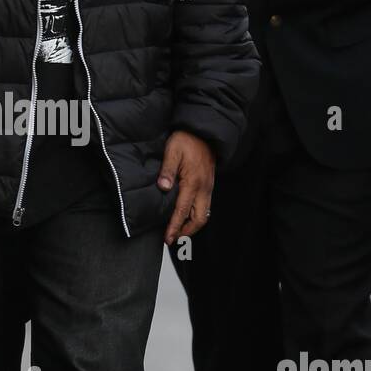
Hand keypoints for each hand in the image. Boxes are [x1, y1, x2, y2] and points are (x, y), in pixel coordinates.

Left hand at [157, 130, 214, 244]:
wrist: (204, 133)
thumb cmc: (187, 140)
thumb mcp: (173, 151)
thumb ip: (167, 170)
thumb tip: (162, 187)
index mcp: (193, 182)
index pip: (182, 211)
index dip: (174, 227)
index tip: (167, 238)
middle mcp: (203, 188)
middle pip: (199, 219)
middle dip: (187, 231)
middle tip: (173, 238)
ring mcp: (208, 188)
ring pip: (204, 214)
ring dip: (192, 225)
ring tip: (179, 231)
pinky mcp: (208, 185)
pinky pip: (204, 206)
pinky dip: (196, 215)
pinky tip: (186, 216)